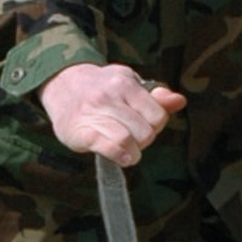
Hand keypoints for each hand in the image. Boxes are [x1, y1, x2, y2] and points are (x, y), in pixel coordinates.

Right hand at [40, 63, 185, 166]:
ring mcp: (93, 113)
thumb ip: (156, 97)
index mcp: (125, 83)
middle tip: (134, 138)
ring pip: (127, 140)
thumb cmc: (102, 88)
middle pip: (145, 132)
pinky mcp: (79, 131)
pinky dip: (119, 156)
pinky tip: (123, 158)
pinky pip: (107, 147)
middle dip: (144, 141)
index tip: (145, 126)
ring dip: (133, 153)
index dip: (156, 126)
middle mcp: (109, 96)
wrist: (61, 84)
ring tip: (128, 151)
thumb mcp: (130, 84)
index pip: (158, 115)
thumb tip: (180, 101)